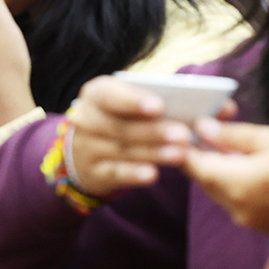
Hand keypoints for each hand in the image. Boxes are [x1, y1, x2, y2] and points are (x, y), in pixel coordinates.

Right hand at [66, 76, 191, 197]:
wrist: (88, 146)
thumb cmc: (120, 116)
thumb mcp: (126, 102)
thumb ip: (146, 104)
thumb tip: (182, 110)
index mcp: (95, 94)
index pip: (110, 95)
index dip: (133, 101)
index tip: (159, 106)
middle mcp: (85, 120)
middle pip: (120, 127)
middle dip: (153, 132)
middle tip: (183, 135)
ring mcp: (85, 147)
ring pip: (121, 150)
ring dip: (153, 153)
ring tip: (181, 154)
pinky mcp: (91, 171)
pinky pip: (114, 173)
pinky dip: (133, 174)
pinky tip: (152, 174)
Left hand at [185, 119, 268, 229]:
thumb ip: (231, 136)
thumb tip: (201, 128)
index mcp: (232, 185)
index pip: (191, 165)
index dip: (185, 145)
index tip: (187, 127)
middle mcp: (237, 208)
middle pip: (205, 179)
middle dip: (205, 154)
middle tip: (212, 128)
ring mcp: (254, 220)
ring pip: (222, 191)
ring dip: (222, 169)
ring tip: (233, 143)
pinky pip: (241, 201)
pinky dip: (239, 182)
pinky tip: (251, 163)